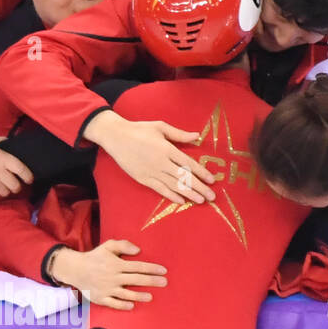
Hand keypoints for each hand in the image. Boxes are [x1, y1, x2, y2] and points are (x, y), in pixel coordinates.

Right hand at [0, 136, 34, 198]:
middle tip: (15, 184)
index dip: (28, 176)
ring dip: (6, 190)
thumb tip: (10, 142)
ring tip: (3, 187)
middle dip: (16, 186)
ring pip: (6, 192)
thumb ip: (1, 141)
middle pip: (15, 186)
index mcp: (2, 158)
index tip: (29, 179)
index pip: (21, 170)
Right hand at [51, 240, 167, 309]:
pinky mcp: (101, 298)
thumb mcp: (108, 246)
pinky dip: (123, 305)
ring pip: (126, 294)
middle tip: (164, 283)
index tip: (163, 271)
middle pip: (136, 280)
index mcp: (116, 264)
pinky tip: (132, 305)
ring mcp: (107, 289)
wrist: (75, 270)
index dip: (152, 268)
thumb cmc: (95, 257)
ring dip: (140, 296)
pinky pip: (113, 303)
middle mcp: (113, 277)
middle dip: (152, 281)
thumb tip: (138, 250)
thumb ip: (123, 245)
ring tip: (151, 296)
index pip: (138, 266)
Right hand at [83, 112, 214, 204]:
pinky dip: (171, 195)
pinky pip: (159, 189)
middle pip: (183, 177)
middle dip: (199, 187)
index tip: (211, 180)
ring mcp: (151, 172)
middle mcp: (161, 162)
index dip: (201, 172)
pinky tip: (181, 201)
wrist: (116, 137)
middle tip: (211, 196)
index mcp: (166, 148)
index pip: (188, 163)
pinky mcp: (143, 179)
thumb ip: (179, 134)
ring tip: (200, 201)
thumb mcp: (160, 127)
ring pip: (173, 185)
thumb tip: (197, 136)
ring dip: (188, 194)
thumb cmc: (139, 130)